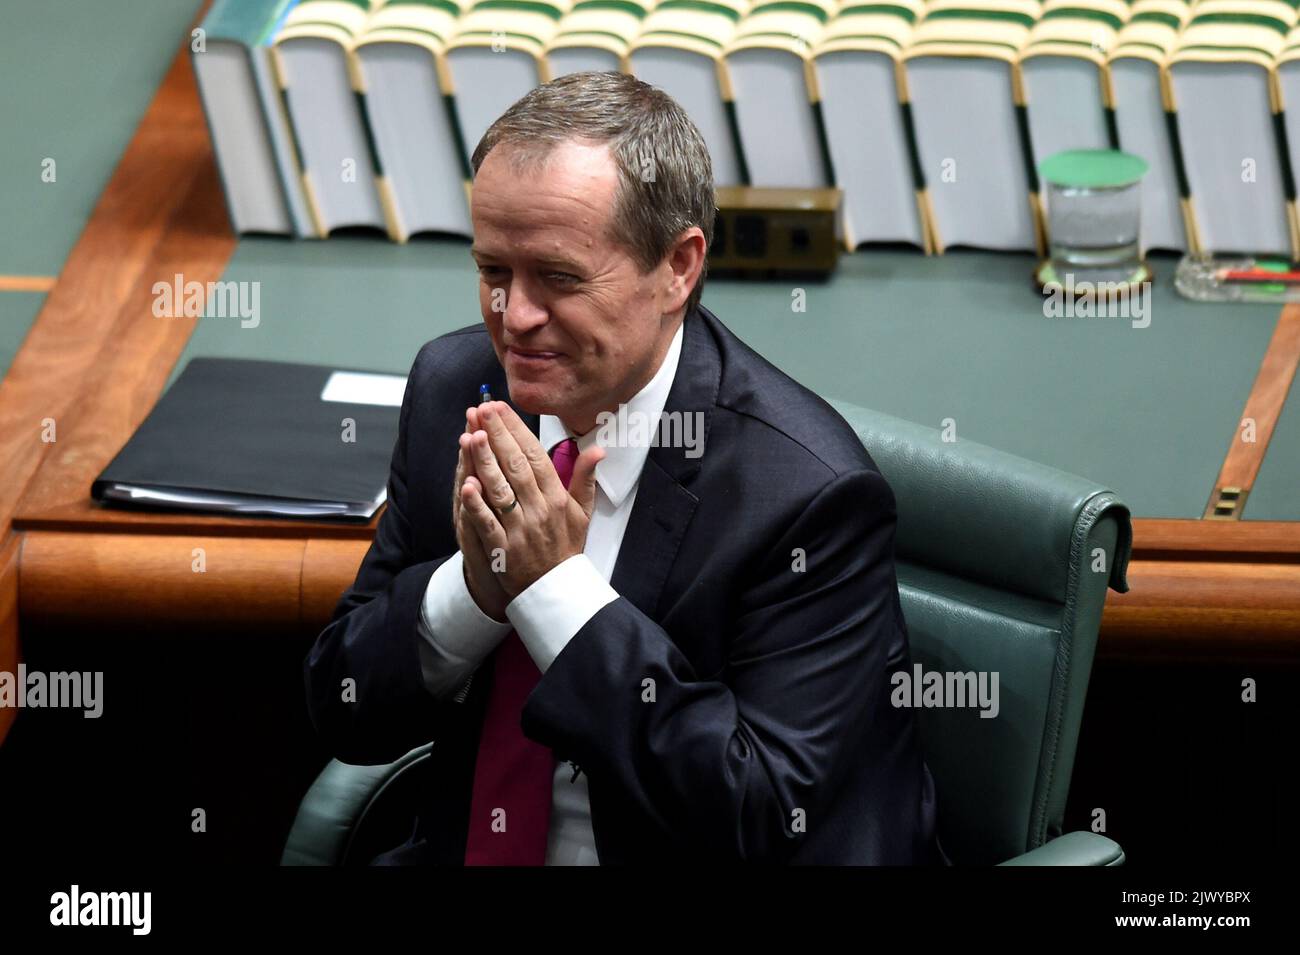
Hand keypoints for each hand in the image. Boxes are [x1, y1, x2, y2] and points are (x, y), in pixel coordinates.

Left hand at [459, 400, 603, 598]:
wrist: (556, 590)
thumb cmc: (566, 547)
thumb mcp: (582, 512)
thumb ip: (585, 478)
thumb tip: (599, 449)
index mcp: (557, 498)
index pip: (536, 456)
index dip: (517, 431)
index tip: (500, 408)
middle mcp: (540, 510)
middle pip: (516, 466)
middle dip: (498, 435)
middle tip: (482, 409)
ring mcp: (521, 529)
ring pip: (501, 490)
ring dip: (484, 461)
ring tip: (469, 435)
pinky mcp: (504, 549)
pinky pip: (489, 523)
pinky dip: (478, 504)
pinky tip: (466, 482)